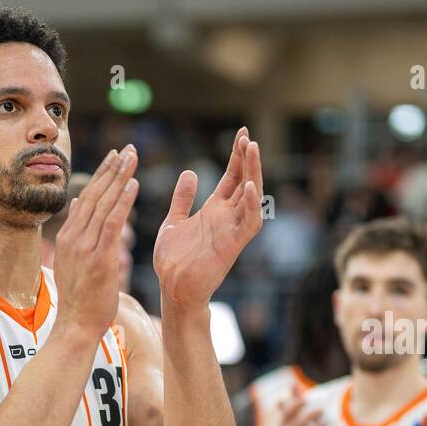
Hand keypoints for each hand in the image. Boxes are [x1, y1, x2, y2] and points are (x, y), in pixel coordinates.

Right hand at [53, 145, 139, 334]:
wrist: (75, 326)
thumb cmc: (79, 300)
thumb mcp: (72, 261)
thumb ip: (76, 232)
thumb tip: (78, 202)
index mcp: (68, 237)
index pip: (86, 198)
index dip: (101, 175)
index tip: (114, 156)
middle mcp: (74, 237)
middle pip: (95, 195)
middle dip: (112, 169)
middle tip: (127, 148)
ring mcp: (85, 247)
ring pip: (104, 204)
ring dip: (119, 178)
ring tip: (132, 157)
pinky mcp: (99, 258)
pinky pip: (112, 224)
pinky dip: (122, 202)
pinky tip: (132, 184)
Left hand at [153, 127, 263, 310]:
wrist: (172, 290)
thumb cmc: (173, 262)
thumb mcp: (174, 222)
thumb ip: (182, 199)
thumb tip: (190, 172)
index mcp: (213, 211)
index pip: (231, 178)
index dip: (237, 157)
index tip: (241, 134)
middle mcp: (226, 218)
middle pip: (244, 182)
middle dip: (248, 159)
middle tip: (248, 137)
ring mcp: (231, 231)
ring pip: (252, 197)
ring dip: (254, 174)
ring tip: (252, 150)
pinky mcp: (232, 246)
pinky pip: (249, 223)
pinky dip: (252, 205)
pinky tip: (250, 187)